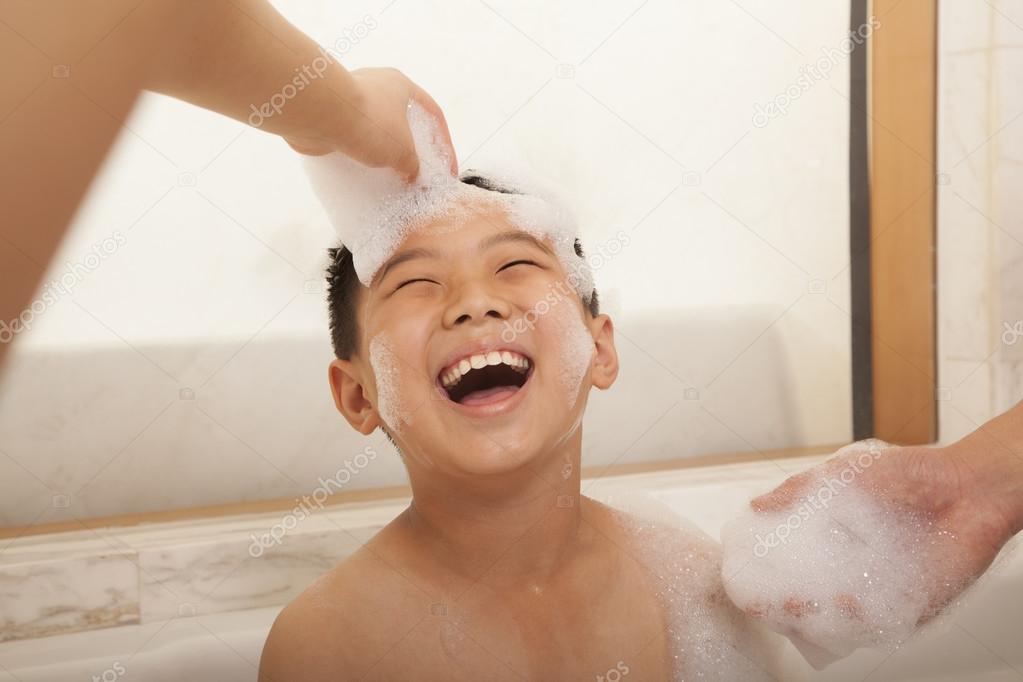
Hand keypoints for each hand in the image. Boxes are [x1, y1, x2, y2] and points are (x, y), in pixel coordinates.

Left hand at [284, 67, 456, 181]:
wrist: (317, 114)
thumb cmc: (369, 123)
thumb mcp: (403, 150)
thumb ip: (414, 166)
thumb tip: (413, 177)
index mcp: (401, 85)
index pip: (433, 113)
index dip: (444, 143)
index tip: (446, 169)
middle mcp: (377, 86)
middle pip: (403, 121)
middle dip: (410, 148)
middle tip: (416, 174)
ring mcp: (350, 100)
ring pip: (374, 131)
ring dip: (382, 153)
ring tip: (389, 178)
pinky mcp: (329, 115)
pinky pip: (352, 139)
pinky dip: (359, 156)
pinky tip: (363, 175)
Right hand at [751, 442, 1013, 620]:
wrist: (968, 486)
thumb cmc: (910, 475)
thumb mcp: (842, 473)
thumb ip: (798, 490)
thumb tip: (757, 506)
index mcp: (832, 543)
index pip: (791, 569)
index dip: (766, 580)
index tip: (746, 584)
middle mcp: (851, 570)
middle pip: (809, 601)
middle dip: (785, 606)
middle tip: (770, 601)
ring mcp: (878, 590)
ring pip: (838, 617)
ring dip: (816, 617)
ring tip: (799, 604)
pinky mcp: (909, 606)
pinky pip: (880, 621)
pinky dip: (860, 617)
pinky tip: (847, 601)